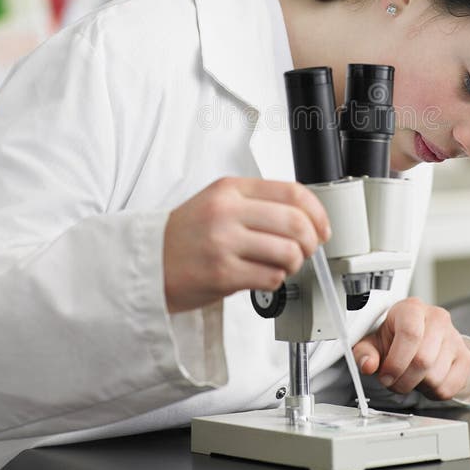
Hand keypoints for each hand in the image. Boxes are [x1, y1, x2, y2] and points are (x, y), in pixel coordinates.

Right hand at [163, 177, 330, 312]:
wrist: (147, 263)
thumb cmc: (186, 235)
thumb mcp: (218, 202)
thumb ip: (258, 204)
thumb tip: (306, 218)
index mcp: (231, 189)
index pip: (292, 192)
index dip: (317, 213)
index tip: (322, 228)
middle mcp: (227, 212)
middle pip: (296, 223)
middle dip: (311, 242)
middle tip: (306, 251)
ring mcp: (224, 242)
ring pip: (288, 252)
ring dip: (294, 264)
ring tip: (282, 266)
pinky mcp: (222, 274)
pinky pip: (271, 277)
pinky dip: (275, 280)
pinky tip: (262, 277)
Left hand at [352, 297, 469, 400]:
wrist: (417, 338)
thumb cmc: (394, 338)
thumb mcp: (373, 342)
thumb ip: (365, 353)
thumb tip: (368, 364)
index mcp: (412, 309)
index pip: (410, 334)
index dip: (396, 362)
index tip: (385, 376)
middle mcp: (437, 318)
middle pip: (423, 360)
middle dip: (404, 380)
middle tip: (394, 381)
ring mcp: (454, 337)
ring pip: (436, 376)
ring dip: (418, 386)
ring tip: (410, 376)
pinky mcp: (465, 356)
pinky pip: (451, 387)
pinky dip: (434, 392)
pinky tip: (425, 380)